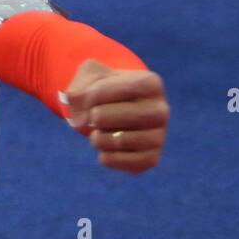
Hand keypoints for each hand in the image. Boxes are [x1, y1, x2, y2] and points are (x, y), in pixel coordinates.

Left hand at [65, 59, 168, 173]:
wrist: (120, 109)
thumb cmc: (105, 89)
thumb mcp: (89, 77)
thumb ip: (78, 91)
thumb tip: (80, 121)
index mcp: (149, 83)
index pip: (101, 91)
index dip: (87, 96)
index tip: (94, 95)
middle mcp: (160, 110)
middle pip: (102, 116)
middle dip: (91, 117)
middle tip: (97, 116)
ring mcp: (159, 136)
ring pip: (111, 141)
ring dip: (96, 138)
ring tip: (102, 132)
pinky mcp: (151, 158)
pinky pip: (115, 160)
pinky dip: (104, 155)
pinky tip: (109, 148)